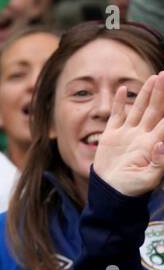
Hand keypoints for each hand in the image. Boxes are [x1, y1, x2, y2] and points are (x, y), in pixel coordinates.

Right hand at [92, 71, 163, 196]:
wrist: (111, 191)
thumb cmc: (132, 188)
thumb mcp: (149, 178)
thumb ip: (158, 162)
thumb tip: (161, 145)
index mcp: (153, 143)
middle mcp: (142, 135)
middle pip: (154, 109)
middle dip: (161, 93)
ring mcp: (127, 133)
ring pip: (138, 108)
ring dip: (145, 94)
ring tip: (153, 78)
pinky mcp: (112, 135)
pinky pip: (117, 115)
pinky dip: (119, 103)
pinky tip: (123, 91)